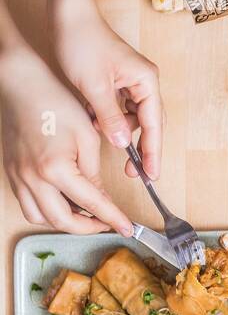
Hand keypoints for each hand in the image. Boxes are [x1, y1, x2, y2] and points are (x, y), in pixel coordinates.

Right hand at [0, 43, 131, 235]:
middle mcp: (32, 178)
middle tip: (108, 224)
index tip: (127, 228)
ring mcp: (18, 177)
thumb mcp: (88, 138)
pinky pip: (28, 203)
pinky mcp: (12, 173)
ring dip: (64, 222)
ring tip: (88, 214)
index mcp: (56, 169)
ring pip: (40, 217)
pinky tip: (65, 202)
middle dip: (88, 228)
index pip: (92, 204)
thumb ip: (94, 172)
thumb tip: (101, 197)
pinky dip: (47, 210)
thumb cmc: (56, 104)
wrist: (23, 86)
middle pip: (61, 221)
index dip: (113, 219)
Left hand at [53, 6, 163, 179]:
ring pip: (132, 117)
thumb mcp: (93, 85)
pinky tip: (93, 119)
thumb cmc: (82, 41)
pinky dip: (108, 118)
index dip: (153, 152)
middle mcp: (145, 82)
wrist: (68, 14)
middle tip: (132, 172)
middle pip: (149, 123)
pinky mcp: (118, 81)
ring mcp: (132, 81)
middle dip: (140, 147)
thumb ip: (109, 117)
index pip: (154, 124)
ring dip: (117, 129)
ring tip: (97, 132)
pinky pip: (119, 108)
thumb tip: (122, 143)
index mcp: (146, 81)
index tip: (151, 175)